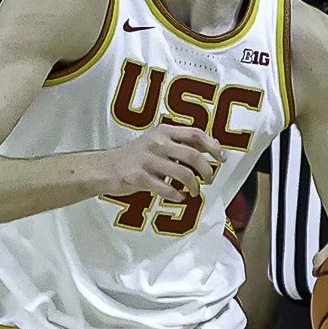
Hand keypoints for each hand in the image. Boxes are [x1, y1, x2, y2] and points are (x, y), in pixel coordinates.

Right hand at [103, 123, 221, 201]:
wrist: (105, 168)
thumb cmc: (135, 156)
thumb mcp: (157, 141)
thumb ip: (181, 143)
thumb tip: (213, 145)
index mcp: (164, 131)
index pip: (196, 134)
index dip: (213, 146)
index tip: (222, 158)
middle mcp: (157, 143)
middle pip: (193, 156)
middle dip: (206, 170)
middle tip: (209, 179)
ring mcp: (148, 160)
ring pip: (183, 174)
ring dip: (194, 186)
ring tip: (194, 191)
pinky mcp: (140, 178)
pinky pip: (166, 189)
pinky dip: (177, 195)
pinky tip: (179, 197)